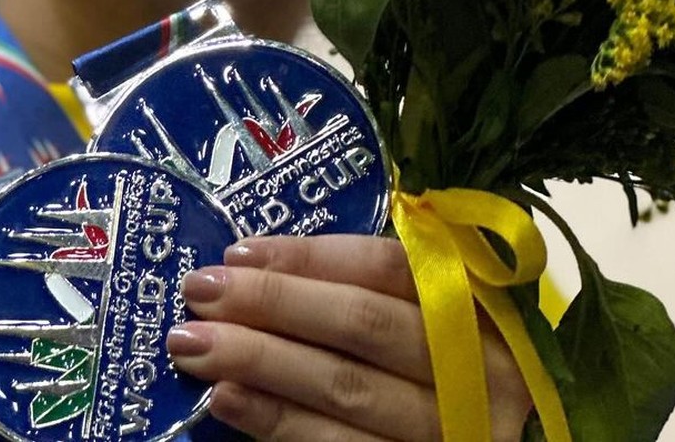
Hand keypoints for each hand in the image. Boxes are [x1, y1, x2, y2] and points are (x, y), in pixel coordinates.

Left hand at [166, 235, 531, 441]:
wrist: (467, 436)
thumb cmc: (445, 367)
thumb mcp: (432, 316)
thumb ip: (371, 288)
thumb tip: (258, 263)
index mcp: (481, 308)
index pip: (387, 267)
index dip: (308, 257)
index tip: (238, 251)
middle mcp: (477, 371)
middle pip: (362, 326)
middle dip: (272, 304)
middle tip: (198, 290)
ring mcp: (454, 432)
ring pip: (345, 390)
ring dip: (259, 363)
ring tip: (193, 344)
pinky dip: (277, 424)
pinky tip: (228, 402)